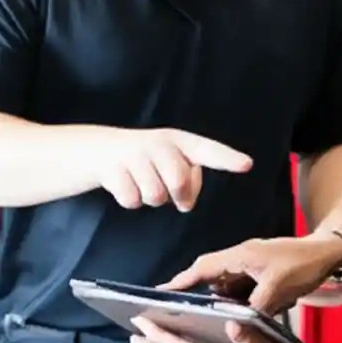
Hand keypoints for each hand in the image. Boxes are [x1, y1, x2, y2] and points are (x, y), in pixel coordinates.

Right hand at [97, 129, 252, 211]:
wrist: (94, 148)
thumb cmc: (142, 160)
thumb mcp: (167, 161)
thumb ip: (186, 179)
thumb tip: (184, 202)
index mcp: (178, 140)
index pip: (207, 150)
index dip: (227, 159)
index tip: (247, 165)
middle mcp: (158, 143)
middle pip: (179, 181)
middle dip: (176, 194)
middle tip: (167, 190)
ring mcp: (134, 154)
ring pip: (155, 196)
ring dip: (149, 197)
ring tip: (139, 182)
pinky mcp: (112, 168)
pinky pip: (131, 200)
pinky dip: (129, 199)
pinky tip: (123, 184)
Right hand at [161, 235, 341, 313]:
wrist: (327, 253)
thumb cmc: (302, 264)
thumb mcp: (278, 288)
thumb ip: (255, 305)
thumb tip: (238, 319)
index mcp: (241, 255)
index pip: (204, 267)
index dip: (183, 279)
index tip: (163, 290)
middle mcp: (241, 257)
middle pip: (210, 274)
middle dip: (196, 289)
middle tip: (181, 307)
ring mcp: (250, 264)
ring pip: (225, 282)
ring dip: (221, 297)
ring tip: (214, 314)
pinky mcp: (259, 272)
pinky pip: (240, 286)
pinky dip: (237, 298)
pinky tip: (242, 310)